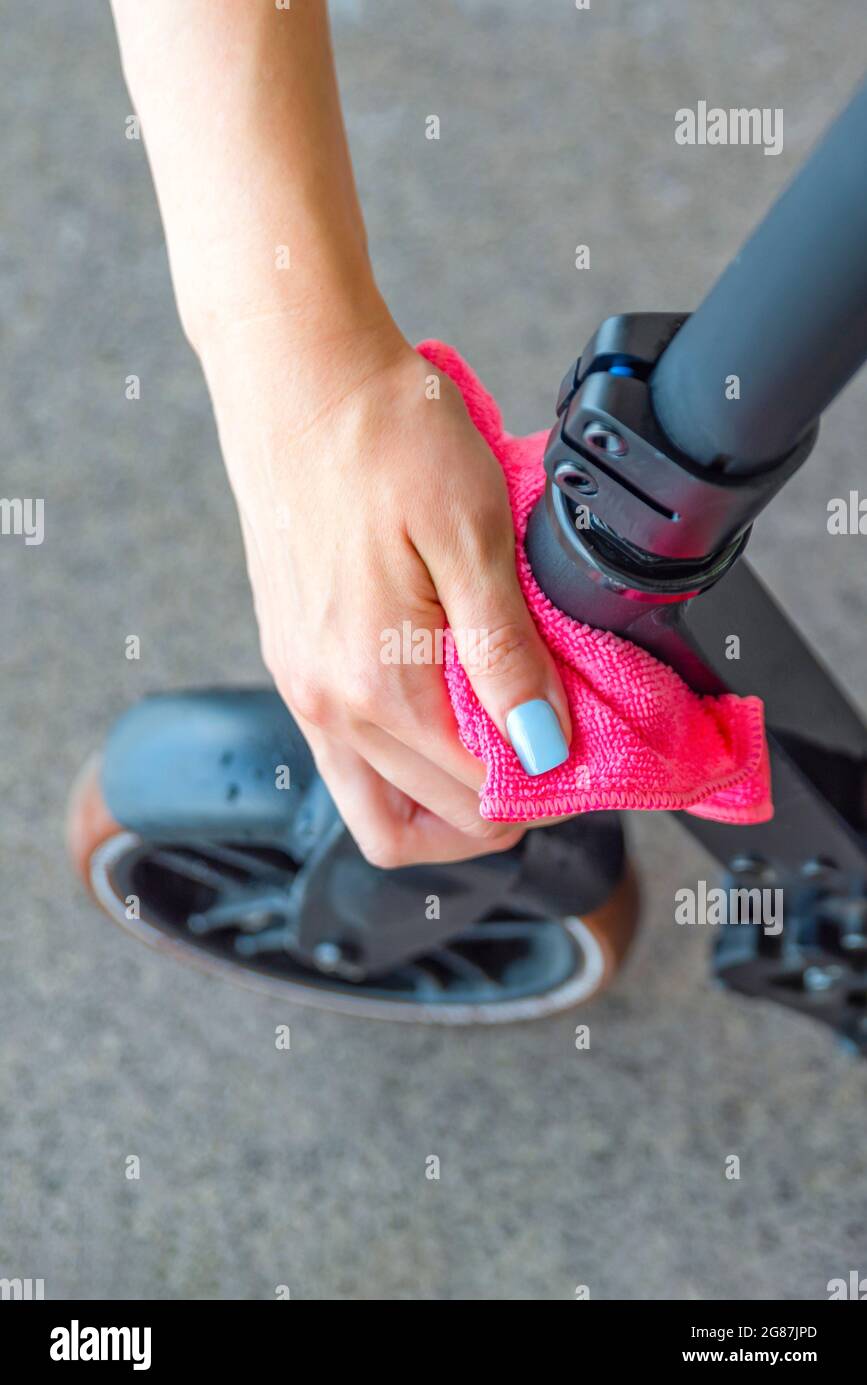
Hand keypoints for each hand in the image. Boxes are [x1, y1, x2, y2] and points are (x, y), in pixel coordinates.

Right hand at [201, 312, 571, 866]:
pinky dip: (404, 764)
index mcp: (376, 682)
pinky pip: (349, 757)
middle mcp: (326, 703)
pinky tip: (448, 712)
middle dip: (500, 808)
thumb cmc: (387, 437)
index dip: (544, 789)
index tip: (589, 757)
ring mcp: (300, 687)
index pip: (476, 794)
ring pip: (375, 807)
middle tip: (556, 761)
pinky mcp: (292, 662)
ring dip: (444, 805)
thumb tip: (542, 748)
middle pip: (424, 821)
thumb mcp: (473, 537)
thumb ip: (505, 656)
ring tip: (502, 757)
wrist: (299, 377)